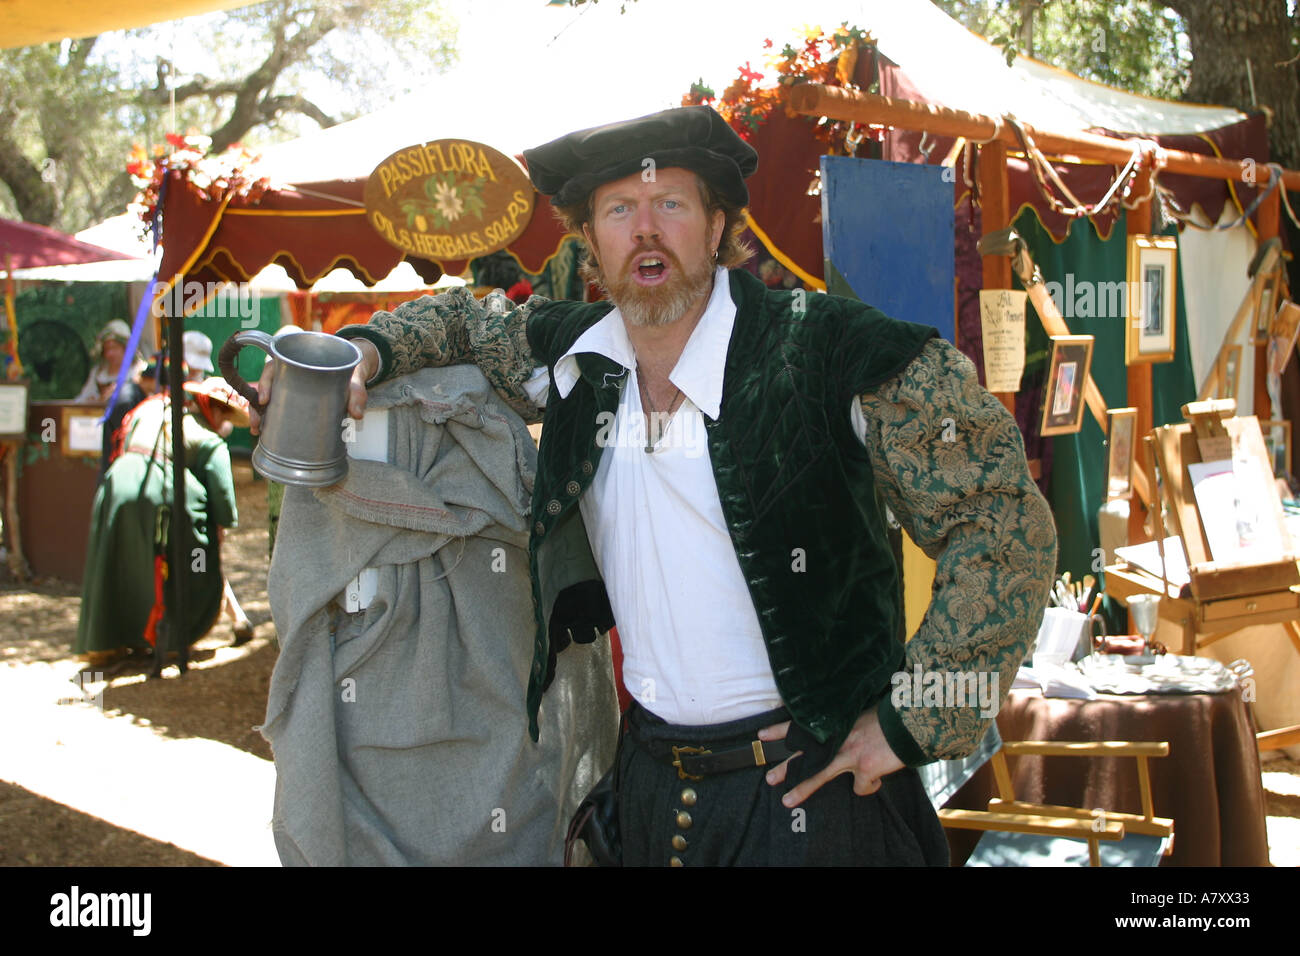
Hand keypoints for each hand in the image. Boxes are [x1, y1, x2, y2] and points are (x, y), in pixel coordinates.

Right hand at [248, 338, 376, 434]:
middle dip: (257, 404)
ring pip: (268, 397)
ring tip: (257, 431)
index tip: (264, 399)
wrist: (356, 372)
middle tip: (257, 424)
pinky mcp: (294, 399)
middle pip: (266, 385)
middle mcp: (291, 372)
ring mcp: (291, 386)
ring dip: (259, 413)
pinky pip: (276, 406)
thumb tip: (356, 415)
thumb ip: (357, 392)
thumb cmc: (351, 371)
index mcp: (300, 360)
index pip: (274, 366)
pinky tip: (263, 432)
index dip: (265, 381)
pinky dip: (269, 418)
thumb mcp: (355, 378)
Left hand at [760, 707, 903, 807]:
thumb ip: (845, 728)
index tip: (762, 735)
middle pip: (805, 756)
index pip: (802, 724)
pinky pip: (861, 788)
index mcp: (835, 725)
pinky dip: (869, 787)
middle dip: (786, 767)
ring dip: (803, 789)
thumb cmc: (885, 718)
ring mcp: (849, 755)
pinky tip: (877, 780)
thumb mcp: (858, 716)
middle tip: (769, 778)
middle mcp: (837, 740)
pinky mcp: (864, 770)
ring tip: (787, 801)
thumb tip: (840, 742)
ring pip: (820, 776)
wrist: (908, 724)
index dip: (781, 730)